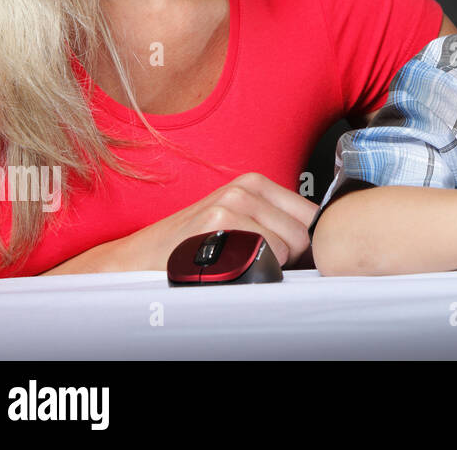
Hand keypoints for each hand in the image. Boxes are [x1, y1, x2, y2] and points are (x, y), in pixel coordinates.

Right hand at [45, 172, 316, 273]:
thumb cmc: (188, 248)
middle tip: (251, 264)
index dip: (307, 245)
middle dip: (288, 259)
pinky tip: (224, 267)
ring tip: (233, 264)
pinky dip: (250, 271)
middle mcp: (246, 188)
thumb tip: (320, 245)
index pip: (312, 215)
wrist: (136, 262)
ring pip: (287, 249)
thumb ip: (276, 226)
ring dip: (266, 266)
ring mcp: (232, 202)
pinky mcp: (220, 222)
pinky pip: (265, 256)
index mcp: (255, 184)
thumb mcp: (237, 226)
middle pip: (304, 235)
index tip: (292, 259)